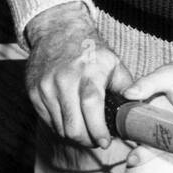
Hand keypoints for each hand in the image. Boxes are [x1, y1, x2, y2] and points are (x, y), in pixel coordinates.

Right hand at [24, 1, 129, 147]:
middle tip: (97, 141)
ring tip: (87, 132)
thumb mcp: (113, 62)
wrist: (57, 30)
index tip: (105, 142)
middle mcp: (64, 80)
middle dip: (87, 140)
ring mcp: (46, 86)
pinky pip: (48, 121)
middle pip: (72, 125)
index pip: (91, 106)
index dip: (98, 129)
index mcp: (88, 71)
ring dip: (74, 135)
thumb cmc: (91, 50)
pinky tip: (72, 120)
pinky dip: (61, 126)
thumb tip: (138, 110)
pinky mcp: (33, 92)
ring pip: (60, 127)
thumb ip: (126, 87)